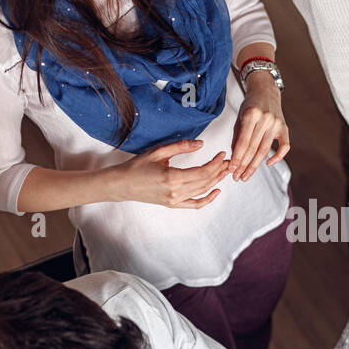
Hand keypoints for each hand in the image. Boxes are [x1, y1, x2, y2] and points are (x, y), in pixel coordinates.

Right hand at [110, 139, 229, 207]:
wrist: (122, 184)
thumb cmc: (137, 167)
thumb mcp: (158, 152)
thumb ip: (180, 147)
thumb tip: (201, 144)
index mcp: (172, 178)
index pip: (202, 172)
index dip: (215, 163)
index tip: (222, 154)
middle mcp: (176, 192)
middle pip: (205, 181)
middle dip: (219, 170)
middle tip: (227, 161)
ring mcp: (175, 200)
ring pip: (202, 191)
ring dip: (216, 181)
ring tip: (224, 170)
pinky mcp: (173, 204)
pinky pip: (194, 204)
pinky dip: (207, 199)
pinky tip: (216, 191)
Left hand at [230, 71, 289, 180]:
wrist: (266, 90)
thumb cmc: (251, 104)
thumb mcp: (239, 117)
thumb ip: (237, 136)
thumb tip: (234, 157)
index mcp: (251, 114)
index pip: (243, 142)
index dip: (237, 158)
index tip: (231, 169)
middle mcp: (265, 119)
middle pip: (254, 148)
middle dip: (244, 165)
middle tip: (238, 177)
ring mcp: (276, 123)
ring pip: (265, 150)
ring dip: (255, 165)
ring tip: (246, 175)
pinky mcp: (284, 127)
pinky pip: (284, 147)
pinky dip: (277, 157)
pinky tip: (268, 164)